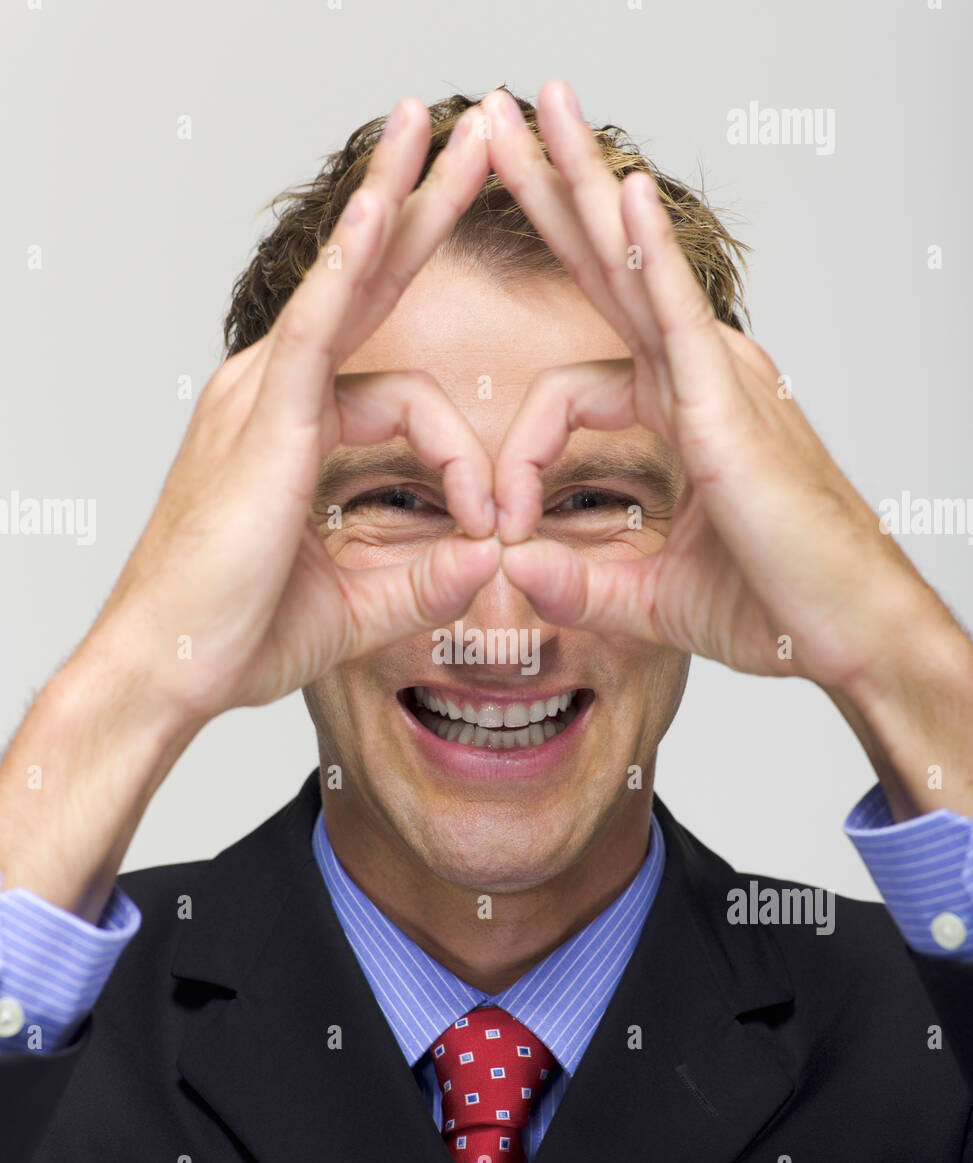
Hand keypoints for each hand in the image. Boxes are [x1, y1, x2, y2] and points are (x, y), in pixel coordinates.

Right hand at [93, 98, 499, 720]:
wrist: (168, 670)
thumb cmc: (238, 636)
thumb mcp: (356, 606)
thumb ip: (426, 581)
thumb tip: (490, 565)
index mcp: (293, 429)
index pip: (402, 405)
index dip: (461, 458)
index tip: (493, 523)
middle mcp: (273, 393)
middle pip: (368, 285)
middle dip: (421, 209)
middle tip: (475, 139)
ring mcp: (262, 393)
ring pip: (346, 280)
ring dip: (396, 197)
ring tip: (441, 124)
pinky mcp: (263, 413)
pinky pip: (316, 322)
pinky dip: (351, 262)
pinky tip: (383, 203)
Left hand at [482, 81, 934, 694]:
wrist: (847, 636)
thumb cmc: (774, 606)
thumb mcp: (651, 594)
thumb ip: (577, 582)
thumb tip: (510, 570)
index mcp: (677, 411)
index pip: (569, 390)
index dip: (519, 452)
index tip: (499, 522)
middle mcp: (697, 375)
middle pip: (606, 267)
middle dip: (552, 192)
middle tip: (501, 118)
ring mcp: (717, 378)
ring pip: (635, 264)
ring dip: (583, 182)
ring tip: (538, 105)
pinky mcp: (729, 403)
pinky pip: (679, 314)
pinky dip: (652, 255)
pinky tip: (623, 195)